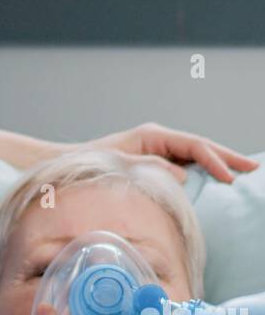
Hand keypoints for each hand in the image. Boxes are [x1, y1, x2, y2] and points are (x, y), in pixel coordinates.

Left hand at [79, 122, 258, 184]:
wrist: (69, 167)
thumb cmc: (91, 166)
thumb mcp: (121, 167)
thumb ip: (152, 168)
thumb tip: (183, 177)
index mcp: (152, 136)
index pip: (193, 146)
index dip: (214, 160)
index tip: (229, 177)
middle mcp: (158, 139)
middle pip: (201, 146)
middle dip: (228, 157)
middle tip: (253, 167)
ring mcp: (159, 150)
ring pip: (197, 155)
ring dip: (220, 162)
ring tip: (244, 171)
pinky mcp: (156, 162)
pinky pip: (187, 165)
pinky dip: (205, 170)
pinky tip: (218, 179)